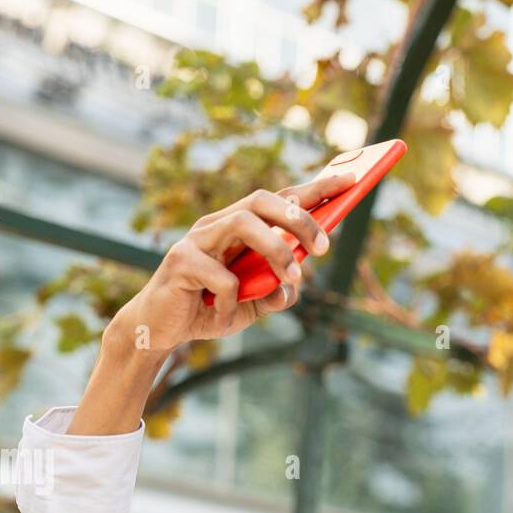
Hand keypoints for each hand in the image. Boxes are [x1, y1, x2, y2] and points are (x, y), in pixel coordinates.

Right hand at [107, 170, 357, 352]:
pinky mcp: (180, 261)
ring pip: (243, 223)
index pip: (280, 199)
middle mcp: (218, 224)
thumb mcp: (250, 305)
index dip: (315, 188)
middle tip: (323, 247)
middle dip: (299, 218)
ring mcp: (197, 239)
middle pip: (264, 199)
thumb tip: (296, 285)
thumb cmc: (206, 309)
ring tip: (290, 280)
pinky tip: (222, 317)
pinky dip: (231, 301)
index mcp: (239, 228)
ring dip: (275, 251)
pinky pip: (221, 277)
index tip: (351, 181)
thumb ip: (274, 293)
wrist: (161, 330)